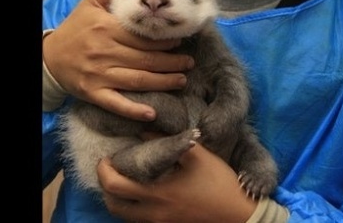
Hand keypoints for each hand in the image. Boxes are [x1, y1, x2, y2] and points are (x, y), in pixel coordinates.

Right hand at [43, 0, 195, 120]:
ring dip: (163, 82)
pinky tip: (152, 113)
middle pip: (145, 59)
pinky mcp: (93, 93)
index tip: (181, 40)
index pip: (142, 36)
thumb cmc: (75, 28)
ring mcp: (99, 75)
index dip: (164, 40)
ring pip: (137, 80)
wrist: (49, 57)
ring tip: (182, 80)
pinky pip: (116, 103)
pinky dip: (134, 110)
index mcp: (106, 29)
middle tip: (189, 62)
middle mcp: (104, 52)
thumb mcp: (91, 2)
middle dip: (171, 62)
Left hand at [97, 139, 257, 222]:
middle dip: (106, 187)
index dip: (103, 171)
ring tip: (125, 181)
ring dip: (118, 199)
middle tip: (110, 171)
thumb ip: (171, 142)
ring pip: (123, 216)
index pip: (114, 185)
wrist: (238, 214)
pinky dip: (132, 208)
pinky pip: (138, 221)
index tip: (106, 158)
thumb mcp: (197, 156)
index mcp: (157, 193)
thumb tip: (146, 129)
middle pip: (112, 205)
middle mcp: (153, 212)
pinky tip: (142, 194)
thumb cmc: (220, 183)